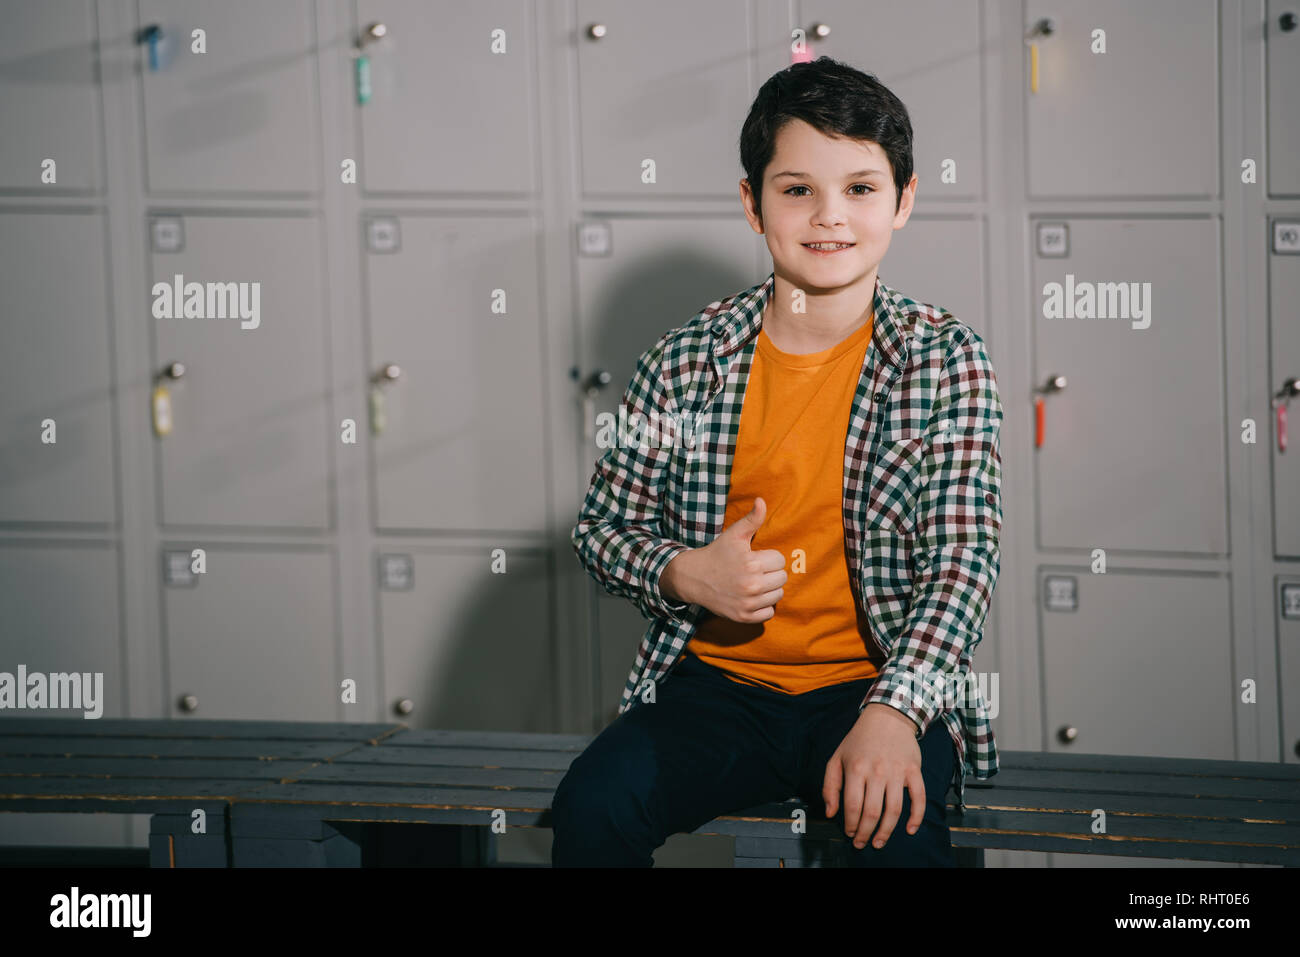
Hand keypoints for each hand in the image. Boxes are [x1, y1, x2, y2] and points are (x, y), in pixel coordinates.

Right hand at [662, 497, 786, 622]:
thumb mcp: (734, 534)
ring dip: (769, 589)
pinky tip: (751, 596)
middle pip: (782, 578)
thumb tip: (762, 501)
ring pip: (778, 595)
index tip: (754, 557)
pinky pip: (769, 613)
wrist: (693, 578)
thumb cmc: (717, 553)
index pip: (780, 560)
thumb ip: (752, 519)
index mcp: (752, 563)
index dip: (768, 557)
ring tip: (753, 582)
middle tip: (754, 570)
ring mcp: (748, 603)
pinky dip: (763, 606)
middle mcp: (751, 585)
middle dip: (770, 572)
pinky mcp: (744, 617)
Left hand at [823, 703, 924, 849]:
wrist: (887, 718)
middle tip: (862, 843)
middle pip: (872, 812)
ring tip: (878, 842)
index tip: (850, 834)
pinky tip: (910, 830)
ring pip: (894, 810)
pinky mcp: (914, 771)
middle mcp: (877, 771)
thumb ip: (830, 786)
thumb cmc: (859, 740)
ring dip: (886, 831)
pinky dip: (916, 817)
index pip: (853, 806)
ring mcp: (897, 772)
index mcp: (856, 768)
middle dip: (865, 833)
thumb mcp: (836, 757)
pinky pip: (919, 798)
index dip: (851, 825)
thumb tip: (830, 813)